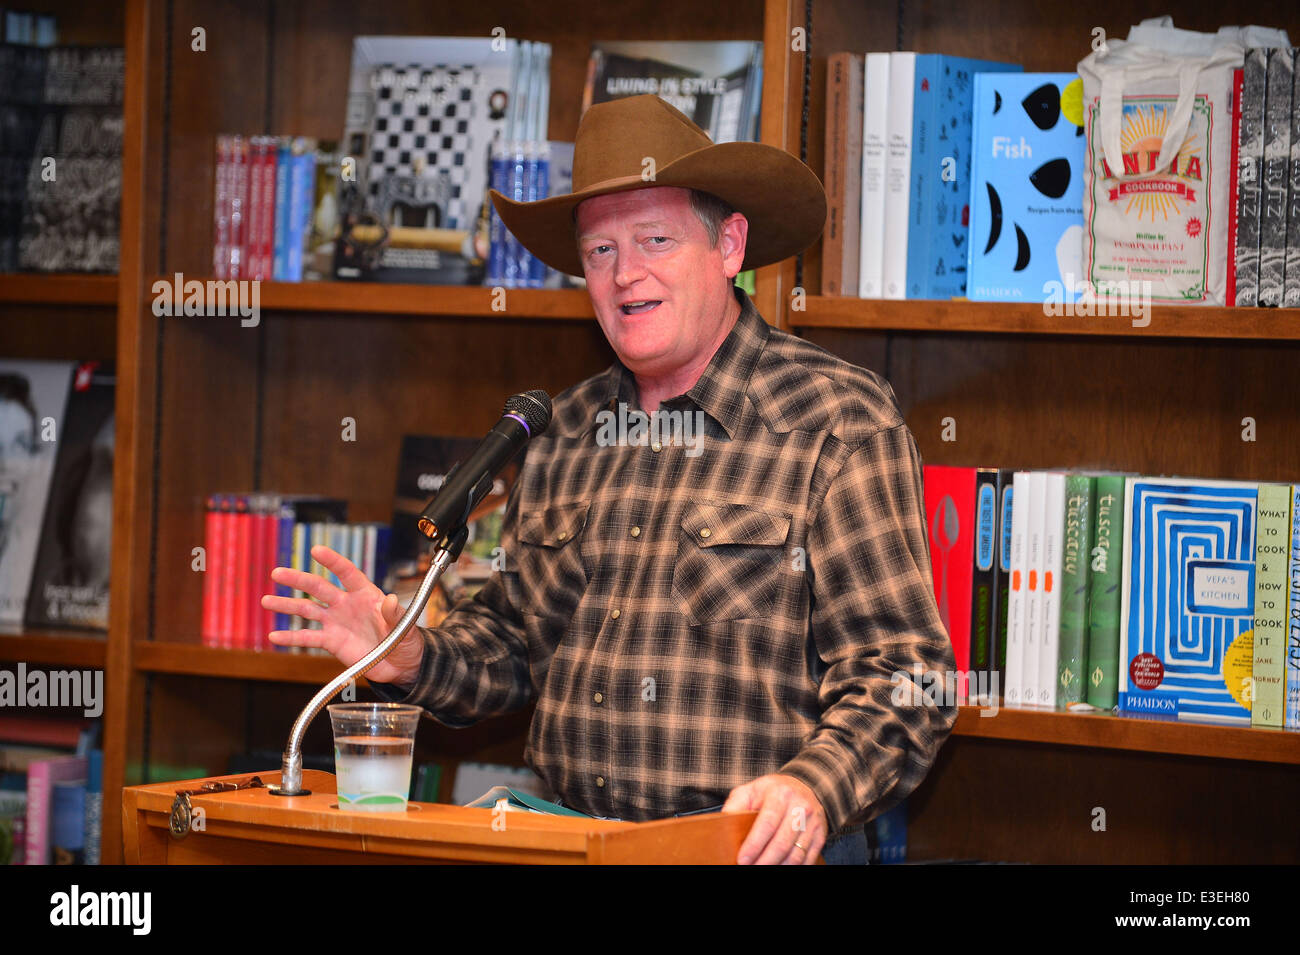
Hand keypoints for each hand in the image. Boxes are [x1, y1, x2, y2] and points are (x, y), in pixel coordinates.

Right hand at [262, 545, 424, 687]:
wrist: (400, 664)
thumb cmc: (405, 639)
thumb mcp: (405, 626)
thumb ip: (395, 614)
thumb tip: (390, 600)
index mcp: (365, 593)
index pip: (346, 572)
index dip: (332, 561)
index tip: (316, 550)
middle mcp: (346, 604)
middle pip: (318, 588)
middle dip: (298, 580)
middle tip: (277, 573)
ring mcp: (336, 622)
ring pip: (307, 611)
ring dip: (286, 606)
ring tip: (266, 601)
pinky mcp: (331, 642)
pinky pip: (308, 638)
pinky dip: (291, 639)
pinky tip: (274, 637)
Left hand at [722, 774, 827, 864]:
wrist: (805, 785)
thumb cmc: (773, 791)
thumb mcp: (751, 790)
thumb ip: (736, 805)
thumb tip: (724, 824)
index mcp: (780, 794)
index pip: (767, 823)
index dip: (754, 845)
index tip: (742, 860)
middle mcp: (800, 807)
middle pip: (782, 843)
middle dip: (764, 861)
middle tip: (750, 869)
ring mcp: (812, 821)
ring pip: (795, 854)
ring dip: (778, 867)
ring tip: (763, 869)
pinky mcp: (820, 834)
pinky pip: (807, 858)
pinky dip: (793, 867)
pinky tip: (780, 867)